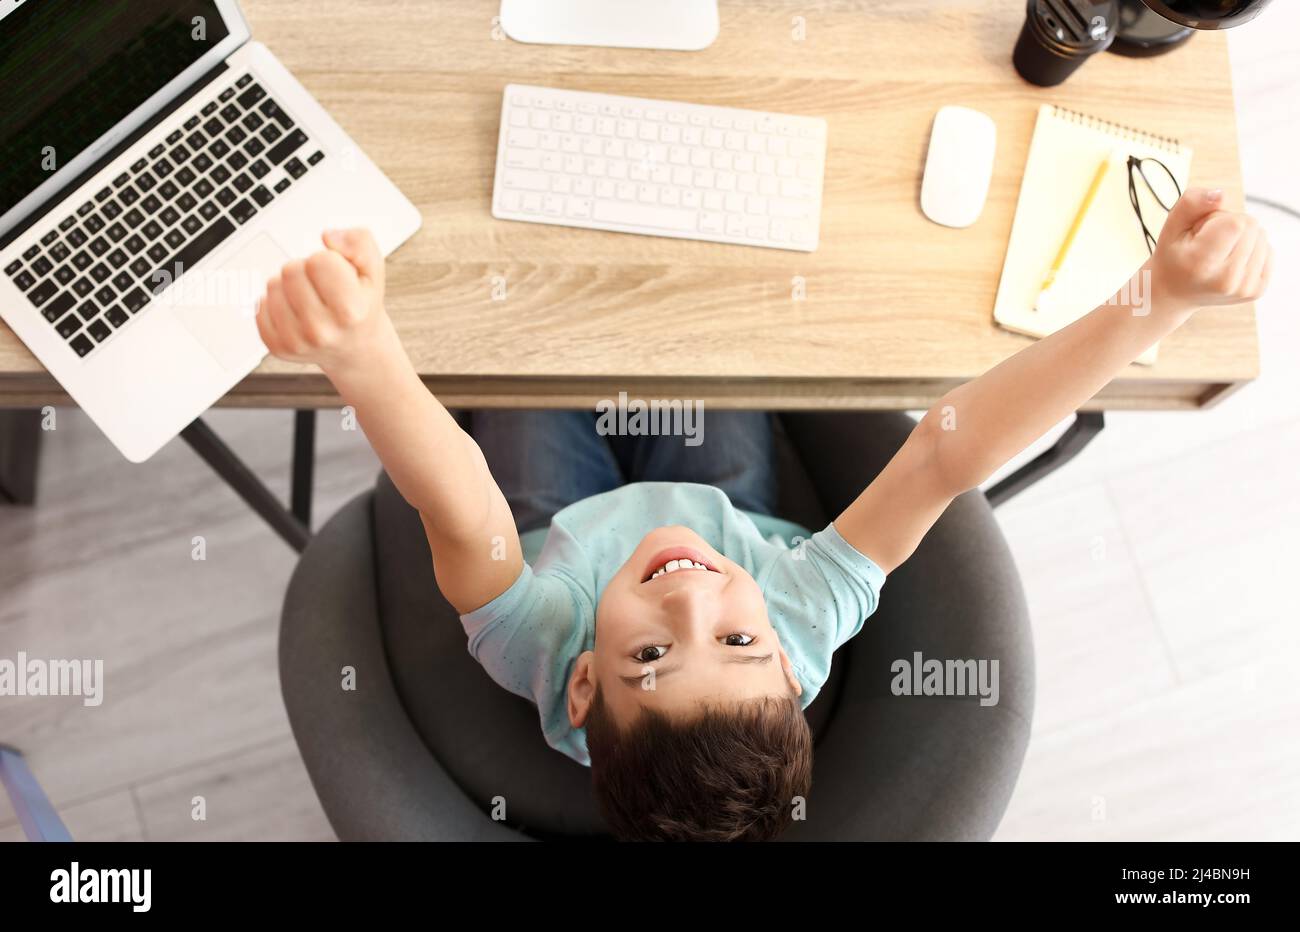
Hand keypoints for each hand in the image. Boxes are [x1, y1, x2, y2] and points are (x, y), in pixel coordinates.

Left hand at [256, 228, 390, 375]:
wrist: (356, 348)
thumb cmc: (362, 305)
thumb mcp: (373, 271)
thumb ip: (360, 242)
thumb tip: (327, 236)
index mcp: (350, 312)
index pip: (318, 261)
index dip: (328, 260)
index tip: (337, 275)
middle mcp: (322, 331)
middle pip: (291, 270)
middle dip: (305, 270)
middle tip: (321, 286)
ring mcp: (297, 342)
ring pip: (273, 285)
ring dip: (289, 285)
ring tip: (309, 299)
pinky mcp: (278, 347)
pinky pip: (260, 305)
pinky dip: (275, 303)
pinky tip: (295, 312)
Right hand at [1151, 188, 1272, 315]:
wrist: (1173, 294)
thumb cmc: (1173, 256)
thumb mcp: (1172, 226)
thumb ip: (1191, 203)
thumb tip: (1220, 194)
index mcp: (1201, 265)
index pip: (1237, 222)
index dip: (1219, 218)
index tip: (1201, 232)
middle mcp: (1226, 281)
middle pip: (1252, 227)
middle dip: (1231, 226)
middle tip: (1208, 243)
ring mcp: (1243, 289)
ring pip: (1262, 237)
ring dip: (1242, 238)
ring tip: (1218, 253)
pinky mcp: (1256, 291)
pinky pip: (1268, 251)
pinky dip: (1251, 250)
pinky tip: (1230, 261)